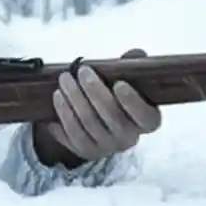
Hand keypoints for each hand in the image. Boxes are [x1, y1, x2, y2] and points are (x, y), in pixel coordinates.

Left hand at [33, 48, 162, 167]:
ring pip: (88, 124)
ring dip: (74, 99)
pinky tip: (58, 98)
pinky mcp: (86, 150)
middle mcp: (129, 138)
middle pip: (112, 116)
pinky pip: (72, 135)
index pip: (146, 117)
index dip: (133, 102)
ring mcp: (107, 147)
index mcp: (147, 120)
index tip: (119, 84)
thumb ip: (132, 67)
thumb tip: (136, 54)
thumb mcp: (128, 79)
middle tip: (81, 71)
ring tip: (65, 80)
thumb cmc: (117, 94)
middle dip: (94, 91)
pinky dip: (64, 115)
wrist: (100, 119)